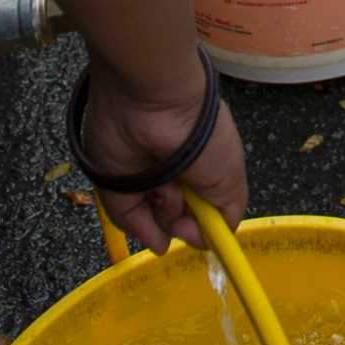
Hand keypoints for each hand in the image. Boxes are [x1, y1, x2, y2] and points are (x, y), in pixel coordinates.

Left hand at [82, 65, 248, 254]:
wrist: (156, 103)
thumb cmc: (203, 137)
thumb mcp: (230, 179)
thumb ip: (226, 215)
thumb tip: (207, 242)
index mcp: (200, 167)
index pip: (199, 209)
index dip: (202, 226)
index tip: (205, 235)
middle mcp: (170, 173)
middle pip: (175, 218)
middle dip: (183, 222)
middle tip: (185, 209)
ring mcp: (141, 179)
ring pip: (152, 220)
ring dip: (164, 214)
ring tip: (168, 189)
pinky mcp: (114, 182)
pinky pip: (126, 217)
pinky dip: (139, 225)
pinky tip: (151, 225)